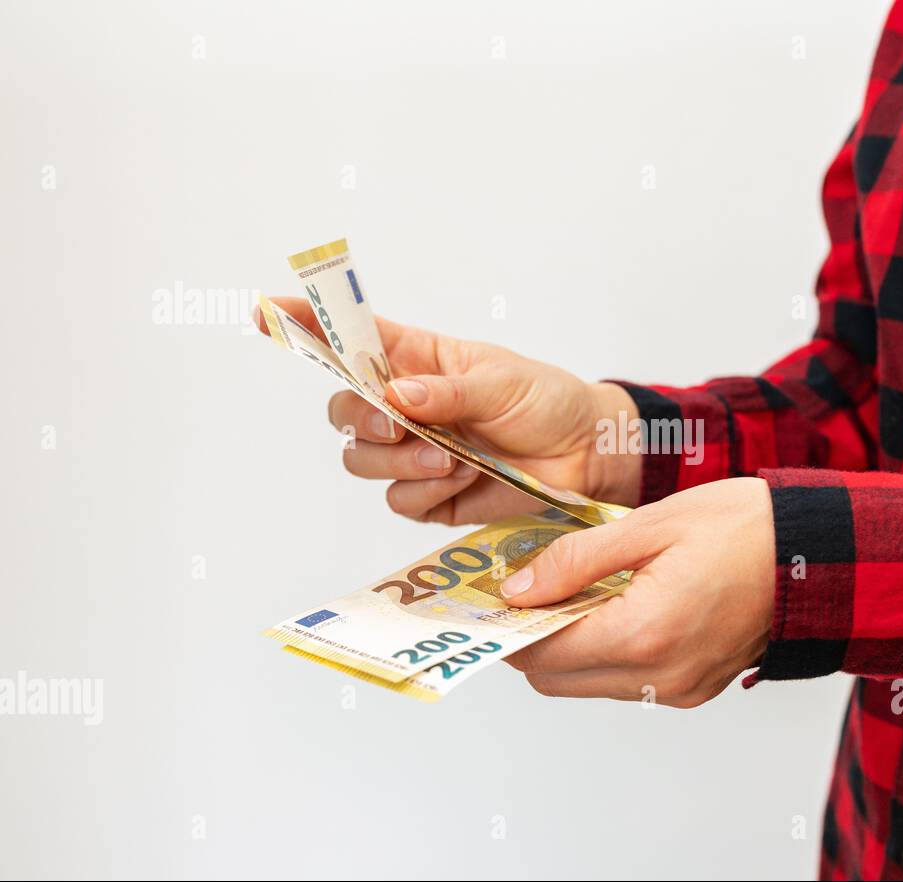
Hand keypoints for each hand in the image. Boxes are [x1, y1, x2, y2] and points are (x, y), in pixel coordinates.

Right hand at [257, 297, 640, 523]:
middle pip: (343, 411)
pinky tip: (466, 478)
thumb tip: (397, 395)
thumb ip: (449, 390)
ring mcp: (415, 453)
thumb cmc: (548, 402)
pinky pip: (398, 500)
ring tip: (452, 460)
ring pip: (363, 461)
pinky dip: (426, 491)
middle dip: (361, 419)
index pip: (353, 339)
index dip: (308, 324)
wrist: (585, 456)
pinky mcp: (430, 496)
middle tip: (399, 425)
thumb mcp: (504, 381)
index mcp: (418, 361)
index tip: (268, 312)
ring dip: (400, 462)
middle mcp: (406, 406)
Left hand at [500, 478, 775, 707]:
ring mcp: (678, 689)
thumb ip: (575, 561)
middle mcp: (657, 677)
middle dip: (532, 637)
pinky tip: (616, 604)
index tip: (494, 595)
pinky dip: (607, 649)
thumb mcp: (648, 526)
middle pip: (556, 678)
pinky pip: (627, 680)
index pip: (540, 653)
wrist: (818, 553)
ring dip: (570, 644)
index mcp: (643, 634)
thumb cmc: (744, 527)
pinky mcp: (693, 688)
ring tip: (576, 589)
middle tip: (528, 588)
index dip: (507, 626)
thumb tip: (517, 590)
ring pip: (588, 683)